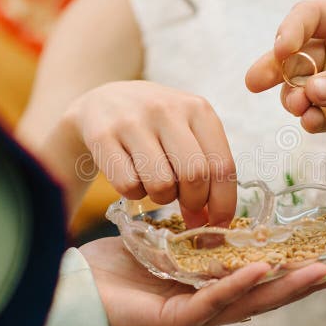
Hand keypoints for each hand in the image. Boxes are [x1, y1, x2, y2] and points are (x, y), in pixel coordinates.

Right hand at [66, 80, 236, 226]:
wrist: (104, 100)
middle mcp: (167, 109)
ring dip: (161, 197)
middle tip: (185, 205)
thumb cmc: (155, 125)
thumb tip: (213, 220)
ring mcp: (132, 121)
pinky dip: (133, 193)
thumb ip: (205, 171)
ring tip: (156, 183)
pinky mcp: (102, 135)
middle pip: (194, 175)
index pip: (222, 166)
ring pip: (161, 184)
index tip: (218, 224)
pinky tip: (133, 177)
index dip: (223, 203)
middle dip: (193, 202)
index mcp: (198, 108)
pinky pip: (128, 185)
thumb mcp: (187, 134)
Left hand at [78, 237, 325, 325]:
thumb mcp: (164, 244)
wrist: (78, 294)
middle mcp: (213, 305)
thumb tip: (216, 216)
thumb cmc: (118, 270)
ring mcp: (198, 316)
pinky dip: (239, 285)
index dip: (299, 266)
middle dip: (310, 282)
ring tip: (322, 272)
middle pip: (272, 294)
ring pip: (253, 301)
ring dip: (288, 286)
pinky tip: (262, 270)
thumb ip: (192, 235)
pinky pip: (214, 300)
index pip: (265, 277)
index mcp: (213, 286)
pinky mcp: (178, 320)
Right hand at [245, 0, 325, 166]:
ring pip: (299, 88)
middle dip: (274, 66)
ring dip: (292, 97)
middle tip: (255, 82)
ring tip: (300, 106)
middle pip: (295, 54)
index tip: (283, 49)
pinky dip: (309, 120)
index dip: (291, 30)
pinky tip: (314, 122)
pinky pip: (314, 117)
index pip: (311, 17)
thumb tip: (315, 90)